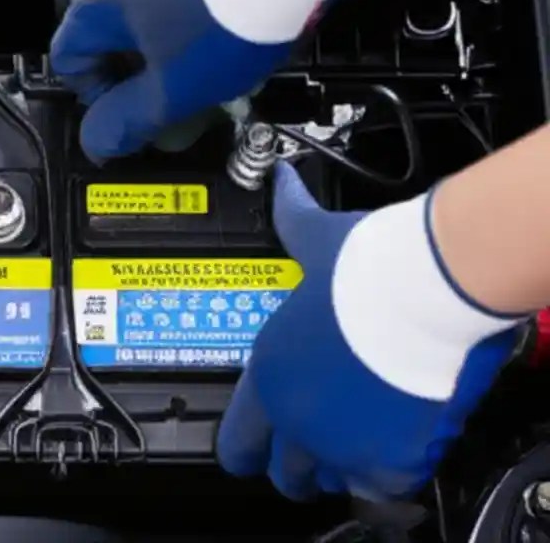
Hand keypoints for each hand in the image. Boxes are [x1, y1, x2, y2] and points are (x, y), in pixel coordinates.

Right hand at [50, 0, 384, 161]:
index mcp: (93, 1)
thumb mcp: (179, 85)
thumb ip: (132, 118)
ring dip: (172, 22)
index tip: (137, 107)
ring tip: (221, 39)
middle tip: (185, 81)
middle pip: (109, 25)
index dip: (101, 95)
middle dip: (144, 60)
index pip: (70, 61)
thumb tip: (100, 141)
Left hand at [216, 162, 523, 499]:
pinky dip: (392, 470)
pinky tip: (401, 442)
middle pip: (283, 475)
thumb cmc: (371, 264)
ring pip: (333, 482)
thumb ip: (290, 220)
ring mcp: (340, 445)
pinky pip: (384, 485)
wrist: (432, 286)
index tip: (263, 444)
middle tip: (318, 449)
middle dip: (297, 466)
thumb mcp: (314, 240)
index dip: (249, 447)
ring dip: (344, 468)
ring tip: (363, 440)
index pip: (237, 443)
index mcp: (267, 374)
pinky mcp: (390, 461)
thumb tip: (279, 183)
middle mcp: (295, 418)